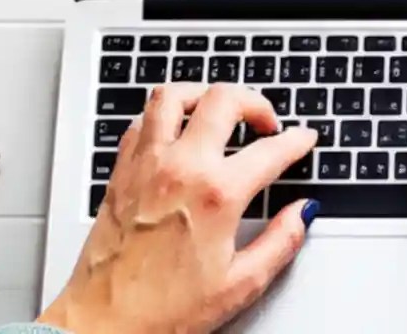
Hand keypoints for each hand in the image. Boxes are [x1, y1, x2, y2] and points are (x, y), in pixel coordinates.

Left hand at [38, 83, 319, 333]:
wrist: (104, 324)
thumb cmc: (164, 311)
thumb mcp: (241, 284)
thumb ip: (281, 242)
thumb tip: (302, 214)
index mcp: (216, 195)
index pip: (271, 149)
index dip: (296, 140)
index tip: (303, 139)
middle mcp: (180, 168)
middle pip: (223, 99)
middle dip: (255, 102)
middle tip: (266, 122)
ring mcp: (146, 165)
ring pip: (173, 95)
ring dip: (203, 94)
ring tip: (219, 109)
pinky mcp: (120, 172)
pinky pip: (141, 121)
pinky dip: (163, 115)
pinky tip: (176, 131)